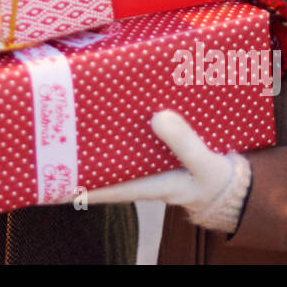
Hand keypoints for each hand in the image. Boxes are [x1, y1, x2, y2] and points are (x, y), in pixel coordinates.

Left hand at [49, 110, 251, 233]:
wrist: (238, 184)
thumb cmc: (217, 181)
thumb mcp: (203, 164)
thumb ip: (184, 144)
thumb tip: (158, 117)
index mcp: (149, 183)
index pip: (104, 186)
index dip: (76, 183)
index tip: (48, 177)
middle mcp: (143, 170)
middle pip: (105, 161)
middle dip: (82, 150)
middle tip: (54, 133)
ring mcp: (151, 158)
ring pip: (120, 145)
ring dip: (104, 131)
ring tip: (77, 110)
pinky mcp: (163, 145)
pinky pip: (139, 133)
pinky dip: (129, 120)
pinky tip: (120, 100)